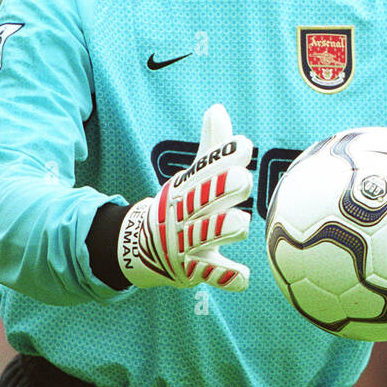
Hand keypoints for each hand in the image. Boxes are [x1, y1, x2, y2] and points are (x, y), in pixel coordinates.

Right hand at [118, 104, 252, 287]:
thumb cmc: (182, 206)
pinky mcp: (192, 268)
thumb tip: (218, 108)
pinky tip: (243, 279)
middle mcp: (185, 213)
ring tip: (241, 223)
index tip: (244, 145)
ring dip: (222, 228)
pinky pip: (209, 273)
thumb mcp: (192, 178)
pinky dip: (225, 277)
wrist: (141, 247)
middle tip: (243, 180)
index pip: (206, 169)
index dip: (224, 158)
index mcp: (187, 187)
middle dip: (222, 188)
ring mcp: (186, 242)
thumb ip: (212, 148)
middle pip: (203, 198)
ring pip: (206, 234)